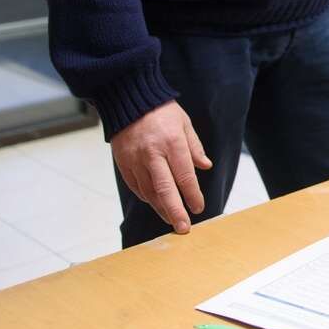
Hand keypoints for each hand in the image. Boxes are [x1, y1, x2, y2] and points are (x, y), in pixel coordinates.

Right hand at [110, 101, 211, 234]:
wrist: (128, 100)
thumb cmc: (161, 111)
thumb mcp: (184, 123)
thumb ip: (194, 147)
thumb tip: (205, 166)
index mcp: (171, 142)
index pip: (184, 175)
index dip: (192, 194)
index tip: (199, 208)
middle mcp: (152, 153)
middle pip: (164, 189)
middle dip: (175, 211)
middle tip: (184, 227)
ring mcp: (135, 160)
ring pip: (149, 192)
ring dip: (161, 208)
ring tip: (172, 219)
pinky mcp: (123, 163)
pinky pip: (136, 187)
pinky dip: (147, 198)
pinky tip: (156, 204)